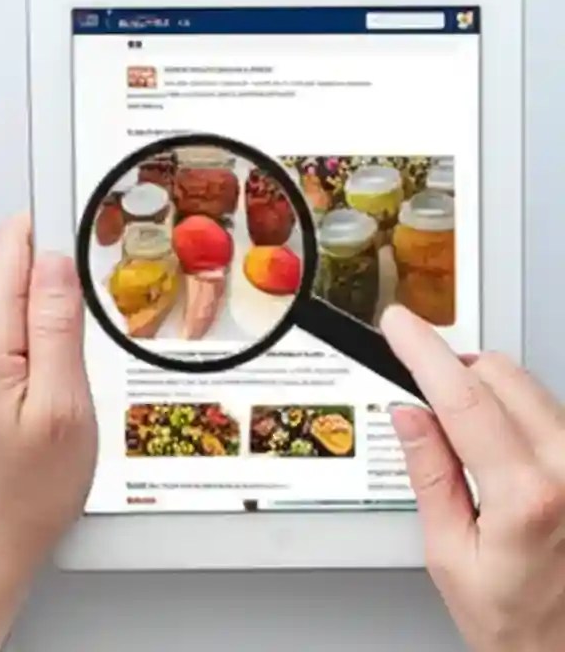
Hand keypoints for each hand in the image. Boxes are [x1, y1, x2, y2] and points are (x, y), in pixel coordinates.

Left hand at [0, 213, 96, 650]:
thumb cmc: (21, 492)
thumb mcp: (61, 404)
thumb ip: (56, 324)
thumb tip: (57, 258)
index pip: (13, 243)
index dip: (58, 231)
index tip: (96, 237)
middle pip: (18, 268)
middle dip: (65, 280)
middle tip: (102, 324)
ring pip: (21, 301)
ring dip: (60, 317)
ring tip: (87, 364)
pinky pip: (17, 332)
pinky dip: (49, 343)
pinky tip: (70, 379)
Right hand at [383, 305, 564, 651]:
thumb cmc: (517, 620)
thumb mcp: (449, 555)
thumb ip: (430, 475)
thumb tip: (410, 415)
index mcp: (526, 496)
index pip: (463, 400)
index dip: (424, 352)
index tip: (398, 326)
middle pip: (503, 376)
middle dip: (454, 367)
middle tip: (417, 382)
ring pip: (530, 388)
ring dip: (486, 391)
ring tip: (459, 437)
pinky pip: (551, 414)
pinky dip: (514, 413)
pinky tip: (497, 448)